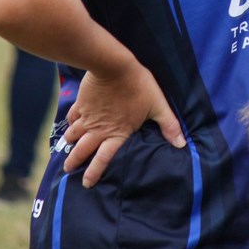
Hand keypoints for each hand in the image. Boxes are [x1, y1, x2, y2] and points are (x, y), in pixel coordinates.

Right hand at [62, 60, 185, 187]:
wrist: (113, 65)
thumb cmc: (138, 85)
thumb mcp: (158, 105)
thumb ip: (169, 125)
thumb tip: (182, 144)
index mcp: (118, 133)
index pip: (105, 158)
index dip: (94, 171)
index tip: (86, 183)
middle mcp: (100, 128)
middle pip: (84, 149)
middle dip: (74, 160)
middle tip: (66, 169)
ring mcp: (88, 115)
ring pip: (75, 133)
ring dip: (70, 142)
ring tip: (66, 148)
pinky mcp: (82, 102)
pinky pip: (73, 115)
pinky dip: (70, 121)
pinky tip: (69, 123)